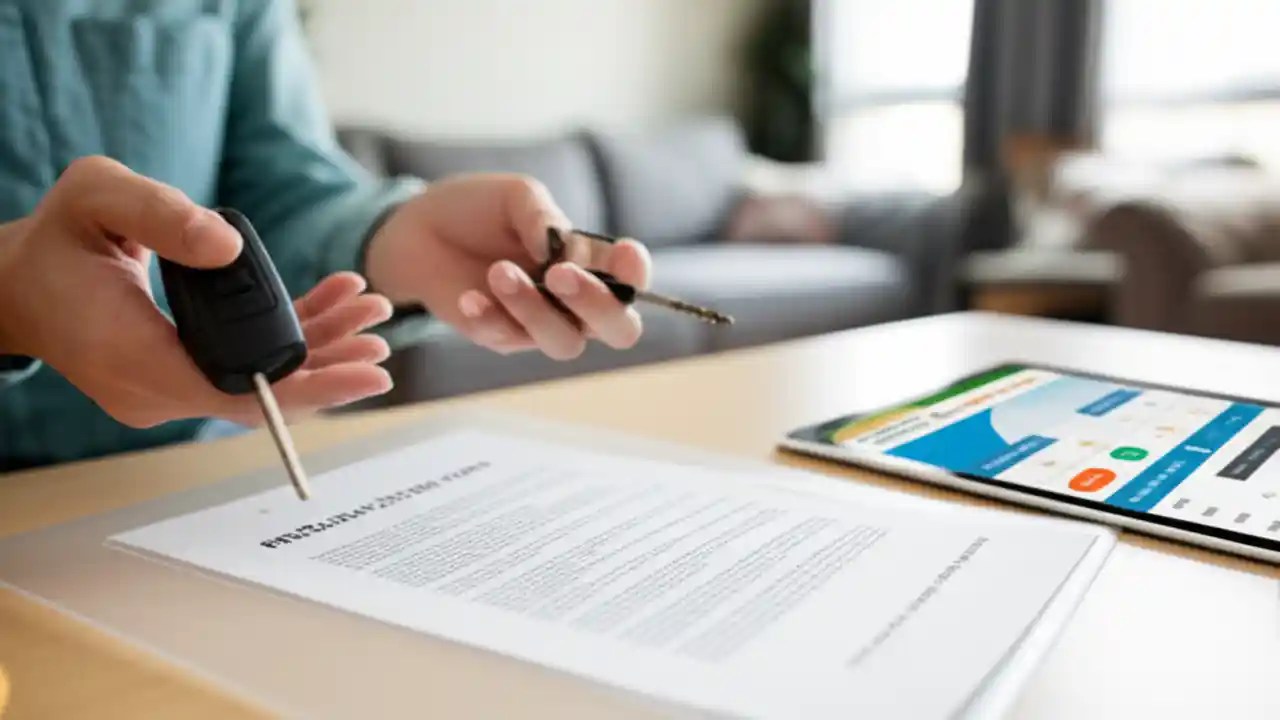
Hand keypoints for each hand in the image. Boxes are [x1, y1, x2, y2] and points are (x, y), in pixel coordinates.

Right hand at [0, 156, 393, 427]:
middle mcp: (157, 388)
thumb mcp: (95, 199)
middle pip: (259, 392)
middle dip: (327, 367)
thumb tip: (228, 245)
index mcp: (135, 360)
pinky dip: (291, 335)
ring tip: (372, 315)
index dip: (307, 388)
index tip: (364, 374)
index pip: (236, 392)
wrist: (17, 282)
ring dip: (319, 348)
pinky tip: (334, 301)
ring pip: (260, 378)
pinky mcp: (183, 369)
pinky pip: (248, 360)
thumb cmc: (54, 241)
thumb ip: (158, 213)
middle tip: (381, 341)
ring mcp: (172, 385)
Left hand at [364, 175, 651, 358]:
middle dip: (597, 305)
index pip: (632, 280)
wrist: (419, 227)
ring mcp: (540, 324)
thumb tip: (560, 250)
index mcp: (593, 262)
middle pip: (618, 329)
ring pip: (564, 343)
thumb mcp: (516, 196)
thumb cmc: (480, 208)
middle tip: (560, 274)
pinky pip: (507, 340)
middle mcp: (576, 301)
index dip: (636, 274)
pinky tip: (470, 295)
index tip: (624, 253)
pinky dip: (491, 317)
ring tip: (500, 272)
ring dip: (536, 309)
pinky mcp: (500, 336)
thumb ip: (542, 217)